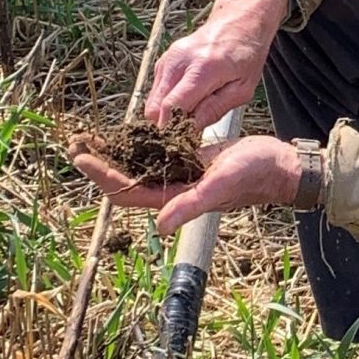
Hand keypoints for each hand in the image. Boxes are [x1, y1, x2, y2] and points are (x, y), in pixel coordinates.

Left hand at [69, 133, 304, 235]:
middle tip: (77, 143)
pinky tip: (134, 131)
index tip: (81, 157)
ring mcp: (183, 174)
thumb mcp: (222, 185)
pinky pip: (161, 154)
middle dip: (102, 162)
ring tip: (95, 137)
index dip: (102, 175)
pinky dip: (143, 143)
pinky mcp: (194, 160)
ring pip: (141, 165)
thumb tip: (159, 227)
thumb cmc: (256, 175)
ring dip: (117, 152)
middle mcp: (174, 188)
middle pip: (128, 178)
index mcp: (175, 198)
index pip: (128, 190)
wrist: (281, 166)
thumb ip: (191, 204)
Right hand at [145, 0, 288, 130]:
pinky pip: (156, 91)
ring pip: (152, 102)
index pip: (173, 107)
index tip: (183, 141)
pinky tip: (188, 99)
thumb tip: (191, 129)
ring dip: (167, 114)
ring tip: (191, 112)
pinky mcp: (163, 60)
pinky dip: (167, 101)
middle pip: (155, 107)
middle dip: (167, 125)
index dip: (175, 129)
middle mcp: (180, 61)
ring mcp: (168, 59)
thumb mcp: (243, 88)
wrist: (239, 22)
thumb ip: (216, 109)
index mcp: (203, 68)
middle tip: (187, 130)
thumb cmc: (246, 55)